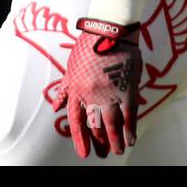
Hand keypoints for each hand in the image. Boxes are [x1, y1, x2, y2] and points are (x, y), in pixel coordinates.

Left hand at [52, 17, 143, 158]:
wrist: (109, 32)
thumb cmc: (88, 47)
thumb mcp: (71, 67)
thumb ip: (66, 89)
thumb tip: (56, 107)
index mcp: (76, 89)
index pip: (76, 120)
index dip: (80, 138)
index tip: (84, 153)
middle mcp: (91, 94)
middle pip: (95, 125)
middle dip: (98, 142)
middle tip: (102, 154)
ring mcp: (110, 93)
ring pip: (112, 124)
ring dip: (114, 141)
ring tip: (116, 151)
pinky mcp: (127, 90)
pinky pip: (130, 115)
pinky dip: (130, 129)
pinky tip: (131, 139)